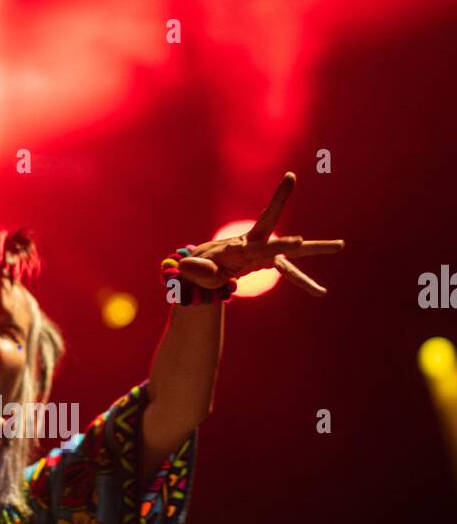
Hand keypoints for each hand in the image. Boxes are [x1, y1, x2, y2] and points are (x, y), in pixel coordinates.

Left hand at [176, 172, 343, 296]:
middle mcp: (257, 245)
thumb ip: (192, 266)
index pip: (251, 245)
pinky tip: (320, 293)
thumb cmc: (202, 263)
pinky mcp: (271, 261)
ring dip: (317, 249)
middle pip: (277, 238)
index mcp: (239, 247)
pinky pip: (292, 273)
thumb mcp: (195, 267)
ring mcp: (266, 252)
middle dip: (289, 229)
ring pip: (293, 253)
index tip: (267, 245)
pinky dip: (305, 283)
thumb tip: (183, 265)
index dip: (256, 247)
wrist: (210, 262)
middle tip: (304, 233)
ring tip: (340, 245)